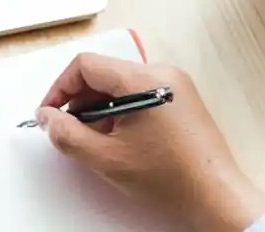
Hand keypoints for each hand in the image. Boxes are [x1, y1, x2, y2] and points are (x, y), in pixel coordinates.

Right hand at [36, 54, 264, 231]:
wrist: (216, 197)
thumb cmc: (170, 178)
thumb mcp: (105, 158)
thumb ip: (66, 134)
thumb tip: (47, 117)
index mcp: (143, 80)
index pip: (86, 66)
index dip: (60, 88)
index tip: (50, 113)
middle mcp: (162, 73)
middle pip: (104, 74)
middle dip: (81, 102)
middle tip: (72, 131)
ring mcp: (176, 84)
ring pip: (121, 85)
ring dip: (101, 109)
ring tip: (100, 141)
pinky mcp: (182, 99)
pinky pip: (140, 94)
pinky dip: (122, 112)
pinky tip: (122, 140)